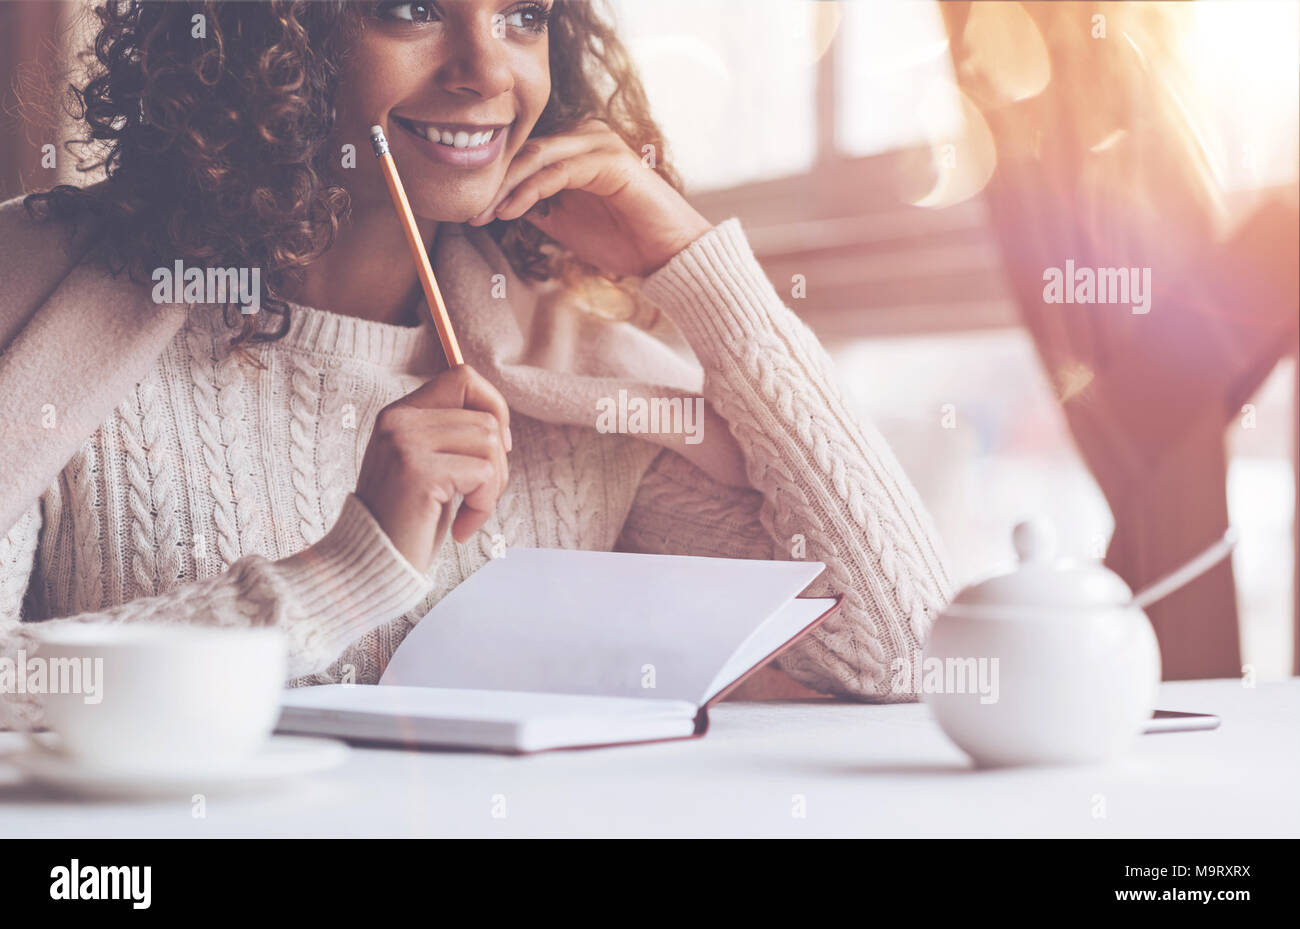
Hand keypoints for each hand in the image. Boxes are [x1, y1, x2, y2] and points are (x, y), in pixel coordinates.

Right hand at [354, 365, 510, 573]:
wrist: (370, 566)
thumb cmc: (408, 521)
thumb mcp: (429, 467)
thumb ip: (452, 436)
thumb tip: (500, 422)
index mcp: (400, 414)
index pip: (463, 378)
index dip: (493, 407)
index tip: (495, 448)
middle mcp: (399, 420)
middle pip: (486, 419)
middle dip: (498, 465)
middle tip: (478, 498)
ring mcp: (405, 443)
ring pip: (489, 444)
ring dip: (492, 487)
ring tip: (468, 513)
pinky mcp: (418, 471)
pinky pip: (482, 474)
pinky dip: (483, 506)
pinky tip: (462, 527)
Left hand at [467, 117, 712, 276]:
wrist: (666, 255)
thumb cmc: (621, 240)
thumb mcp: (563, 221)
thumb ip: (534, 205)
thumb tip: (494, 203)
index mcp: (577, 146)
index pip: (525, 155)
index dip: (495, 182)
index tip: (470, 211)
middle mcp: (588, 135)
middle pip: (527, 151)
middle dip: (495, 183)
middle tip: (469, 211)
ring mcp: (600, 143)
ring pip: (538, 158)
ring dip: (507, 187)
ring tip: (484, 212)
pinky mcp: (609, 159)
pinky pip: (558, 172)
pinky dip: (529, 191)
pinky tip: (510, 211)